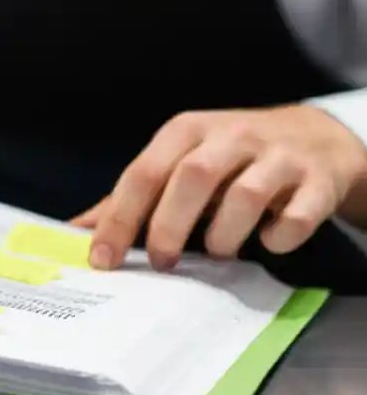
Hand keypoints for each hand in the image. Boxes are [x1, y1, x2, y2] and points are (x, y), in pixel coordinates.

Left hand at [72, 105, 366, 271]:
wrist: (315, 138)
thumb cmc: (230, 158)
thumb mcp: (179, 161)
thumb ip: (132, 196)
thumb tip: (76, 230)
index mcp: (186, 131)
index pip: (143, 173)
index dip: (120, 218)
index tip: (103, 259)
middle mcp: (230, 136)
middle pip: (191, 179)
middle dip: (169, 227)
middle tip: (161, 263)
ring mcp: (277, 156)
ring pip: (245, 196)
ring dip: (225, 235)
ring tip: (219, 252)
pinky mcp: (317, 180)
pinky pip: (297, 215)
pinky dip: (279, 237)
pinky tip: (268, 243)